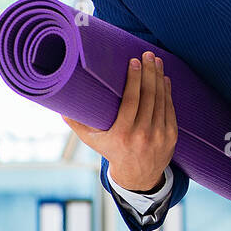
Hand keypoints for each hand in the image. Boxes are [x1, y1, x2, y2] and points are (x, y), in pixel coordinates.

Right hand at [62, 51, 177, 191]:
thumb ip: (76, 122)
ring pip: (161, 100)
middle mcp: (142, 135)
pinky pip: (170, 108)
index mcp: (122, 134)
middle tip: (147, 55)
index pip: (132, 100)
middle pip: (148, 96)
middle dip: (148, 72)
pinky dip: (168, 91)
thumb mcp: (91, 140)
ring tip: (156, 61)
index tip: (133, 62)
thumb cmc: (111, 152)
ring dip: (159, 77)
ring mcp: (159, 135)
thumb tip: (59, 102)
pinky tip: (164, 78)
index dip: (134, 78)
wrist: (137, 176)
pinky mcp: (171, 136)